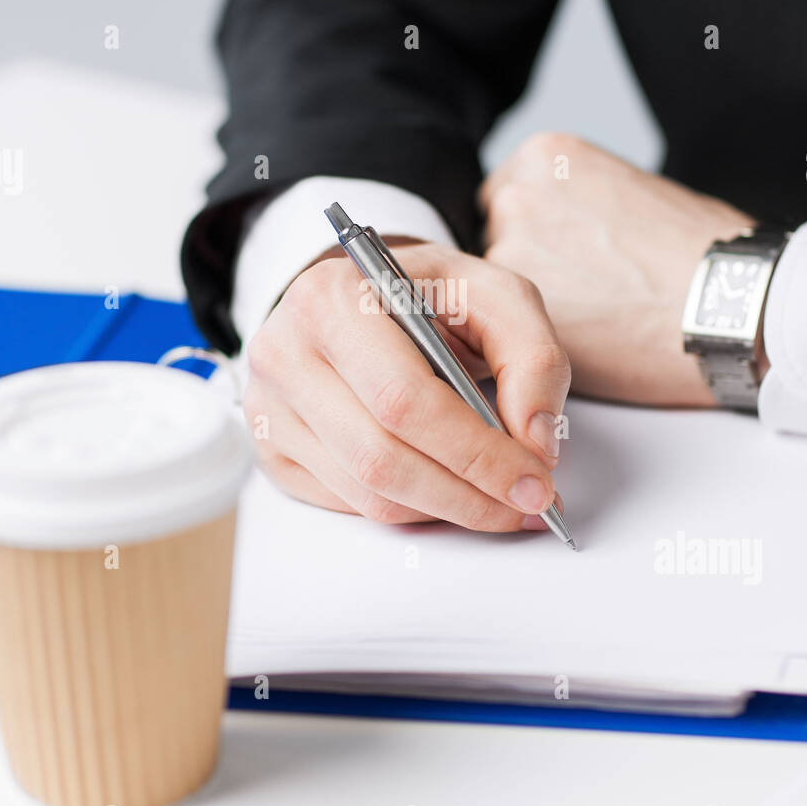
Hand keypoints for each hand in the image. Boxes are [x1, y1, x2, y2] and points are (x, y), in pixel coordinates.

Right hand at [244, 242, 570, 527]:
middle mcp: (285, 352)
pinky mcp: (272, 449)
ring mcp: (269, 406)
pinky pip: (348, 504)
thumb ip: (533, 358)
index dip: (477, 453)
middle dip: (468, 494)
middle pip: (381, 457)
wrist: (364, 295)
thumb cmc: (429, 295)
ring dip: (445, 510)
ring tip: (497, 501)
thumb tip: (536, 442)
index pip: (404, 399)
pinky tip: (448, 490)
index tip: (535, 483)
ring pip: (366, 492)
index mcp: (333, 298)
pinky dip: (411, 509)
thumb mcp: (496, 295)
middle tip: (525, 505)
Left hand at [480, 134, 755, 405]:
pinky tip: (593, 340)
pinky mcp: (520, 312)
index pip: (505, 197)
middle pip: (494, 238)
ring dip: (533, 303)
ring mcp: (511, 252)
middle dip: (532, 265)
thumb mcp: (633, 188)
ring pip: (501, 288)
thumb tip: (565, 228)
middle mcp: (517, 195)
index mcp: (544, 155)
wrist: (733, 302)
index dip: (537, 233)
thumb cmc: (706, 251)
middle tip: (585, 290)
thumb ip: (577, 199)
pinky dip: (540, 337)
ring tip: (596, 319)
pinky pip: (514, 328)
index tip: (566, 253)